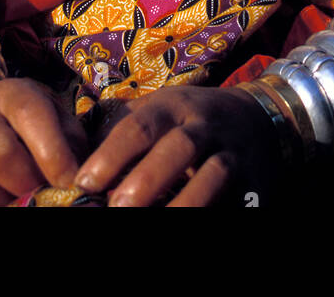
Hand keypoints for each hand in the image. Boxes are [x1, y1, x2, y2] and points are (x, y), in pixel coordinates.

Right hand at [0, 78, 87, 206]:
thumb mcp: (56, 126)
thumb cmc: (33, 132)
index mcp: (11, 94)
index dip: (52, 152)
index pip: (29, 113)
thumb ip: (71, 149)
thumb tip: (81, 184)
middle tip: (39, 197)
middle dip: (24, 183)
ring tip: (12, 205)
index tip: (70, 182)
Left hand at [72, 85, 282, 207]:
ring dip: (184, 205)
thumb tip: (72, 160)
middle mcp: (204, 126)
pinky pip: (238, 201)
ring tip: (156, 227)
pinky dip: (216, 213)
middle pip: (177, 148)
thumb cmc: (189, 120)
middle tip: (117, 210)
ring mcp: (233, 153)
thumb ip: (122, 132)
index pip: (139, 126)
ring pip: (212, 177)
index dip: (111, 154)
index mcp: (173, 106)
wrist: (260, 118)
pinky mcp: (256, 183)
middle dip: (147, 180)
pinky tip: (193, 225)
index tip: (84, 183)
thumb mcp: (159, 111)